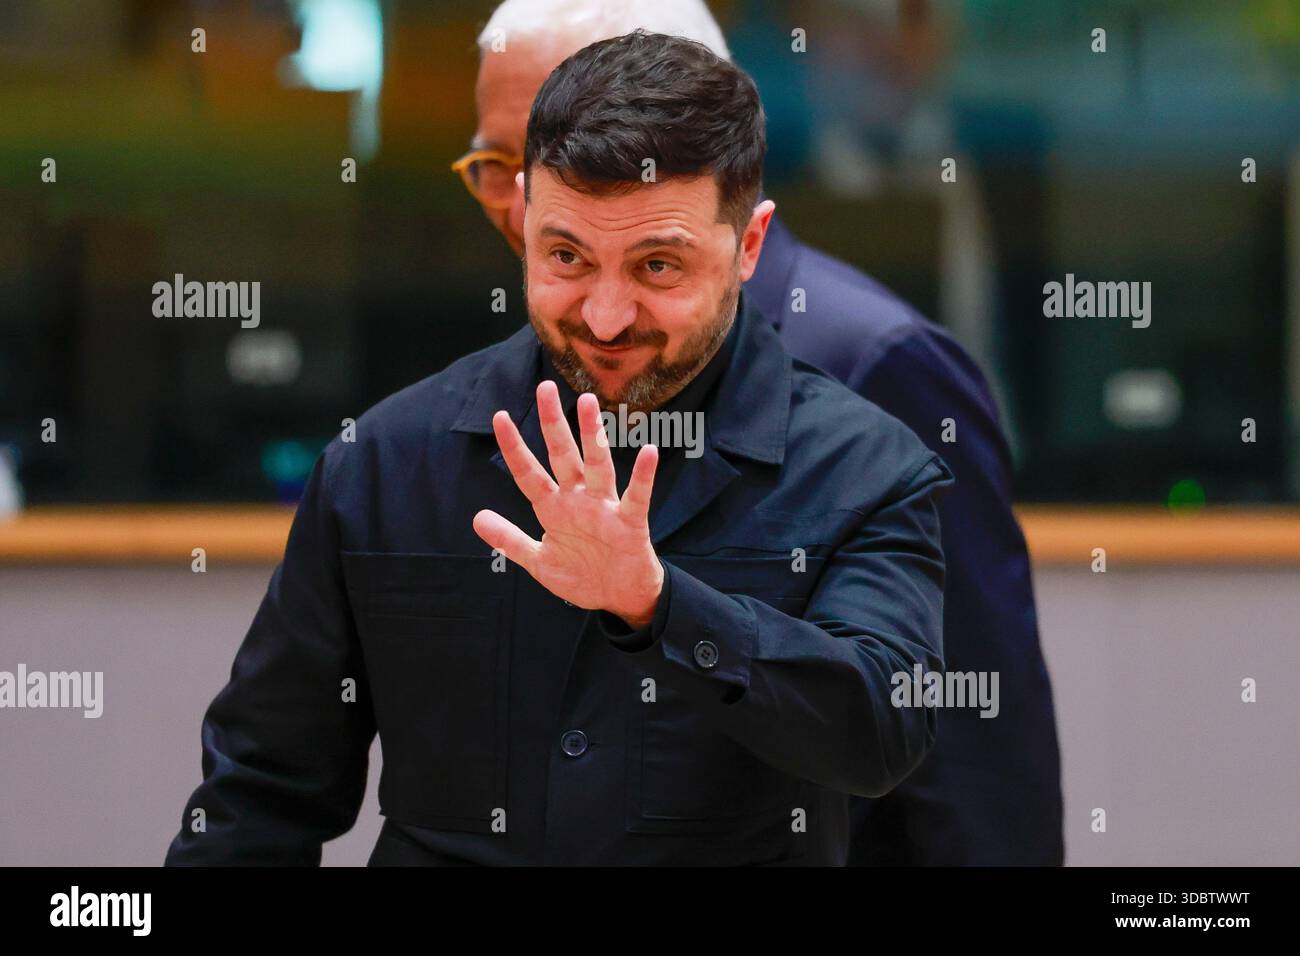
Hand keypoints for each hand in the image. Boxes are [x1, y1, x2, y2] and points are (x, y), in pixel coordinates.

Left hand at [472, 381, 663, 628]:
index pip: (528, 473)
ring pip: (597, 466)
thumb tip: (477, 517)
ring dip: (593, 437)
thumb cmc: (582, 575)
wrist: (619, 597)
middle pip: (562, 456)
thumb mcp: (539, 562)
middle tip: (545, 387)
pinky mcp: (630, 522)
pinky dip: (644, 475)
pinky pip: (637, 496)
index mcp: (554, 509)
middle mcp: (578, 500)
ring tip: (588, 406)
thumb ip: (510, 540)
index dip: (514, 448)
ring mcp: (604, 508)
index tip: (499, 416)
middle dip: (553, 424)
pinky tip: (649, 452)